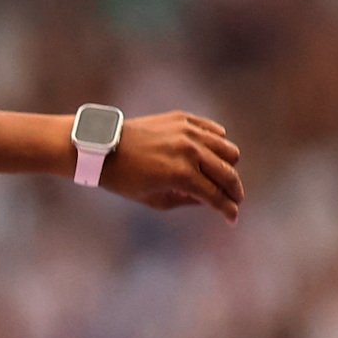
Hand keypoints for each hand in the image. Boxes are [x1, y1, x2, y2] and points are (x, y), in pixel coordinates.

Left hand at [100, 111, 243, 222]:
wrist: (103, 147)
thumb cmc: (124, 179)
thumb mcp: (154, 199)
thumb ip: (187, 200)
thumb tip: (211, 199)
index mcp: (181, 175)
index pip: (215, 196)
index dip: (227, 211)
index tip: (232, 219)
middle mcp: (189, 151)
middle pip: (228, 173)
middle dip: (234, 191)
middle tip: (234, 199)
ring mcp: (188, 132)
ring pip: (228, 150)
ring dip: (228, 166)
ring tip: (219, 175)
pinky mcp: (184, 118)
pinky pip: (214, 130)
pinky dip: (217, 143)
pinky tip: (210, 154)